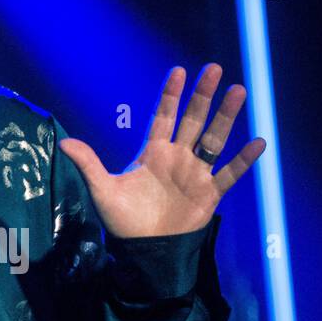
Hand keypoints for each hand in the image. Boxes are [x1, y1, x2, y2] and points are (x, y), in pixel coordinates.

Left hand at [57, 63, 264, 237]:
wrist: (144, 252)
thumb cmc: (123, 221)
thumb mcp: (103, 191)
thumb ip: (89, 165)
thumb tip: (63, 144)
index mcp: (153, 153)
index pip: (164, 117)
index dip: (171, 95)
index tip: (179, 71)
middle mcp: (177, 158)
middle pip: (193, 120)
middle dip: (203, 95)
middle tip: (214, 68)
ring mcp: (195, 174)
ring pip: (214, 139)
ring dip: (226, 117)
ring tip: (239, 91)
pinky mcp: (210, 194)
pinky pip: (229, 173)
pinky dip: (244, 160)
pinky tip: (258, 142)